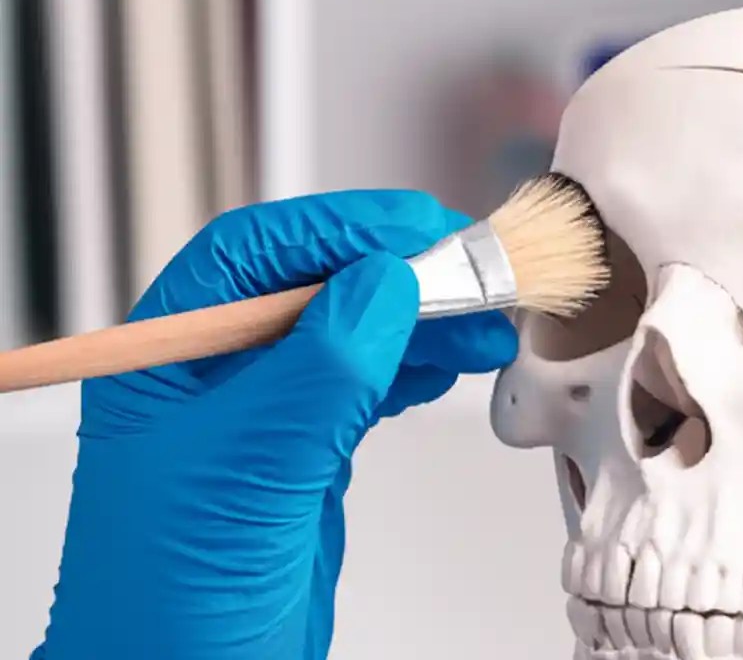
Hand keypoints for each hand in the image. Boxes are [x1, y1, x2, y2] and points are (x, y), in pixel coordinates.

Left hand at [31, 191, 517, 658]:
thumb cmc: (168, 597)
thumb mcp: (248, 469)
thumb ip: (321, 370)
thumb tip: (384, 283)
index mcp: (172, 354)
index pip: (259, 254)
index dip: (345, 228)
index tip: (424, 230)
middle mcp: (218, 371)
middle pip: (319, 285)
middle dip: (404, 275)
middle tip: (481, 275)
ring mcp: (265, 412)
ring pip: (355, 333)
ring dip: (426, 321)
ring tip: (489, 323)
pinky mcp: (305, 452)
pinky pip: (368, 384)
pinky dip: (417, 367)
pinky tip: (453, 361)